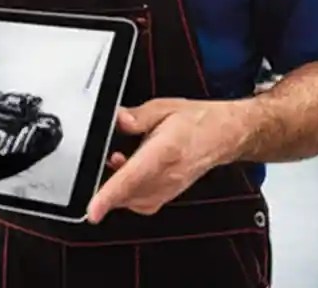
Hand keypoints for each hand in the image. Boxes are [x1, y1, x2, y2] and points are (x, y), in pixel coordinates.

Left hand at [86, 98, 251, 223]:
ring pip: (134, 202)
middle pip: (128, 195)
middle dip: (106, 189)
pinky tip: (124, 175)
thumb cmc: (197, 121)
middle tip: (95, 169)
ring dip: (117, 190)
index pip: (131, 179)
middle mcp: (168, 175)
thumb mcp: (163, 107)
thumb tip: (117, 119)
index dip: (108, 196)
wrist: (225, 134)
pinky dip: (128, 194)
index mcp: (165, 152)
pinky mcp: (169, 194)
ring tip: (113, 164)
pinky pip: (143, 203)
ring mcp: (170, 188)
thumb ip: (136, 116)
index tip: (93, 210)